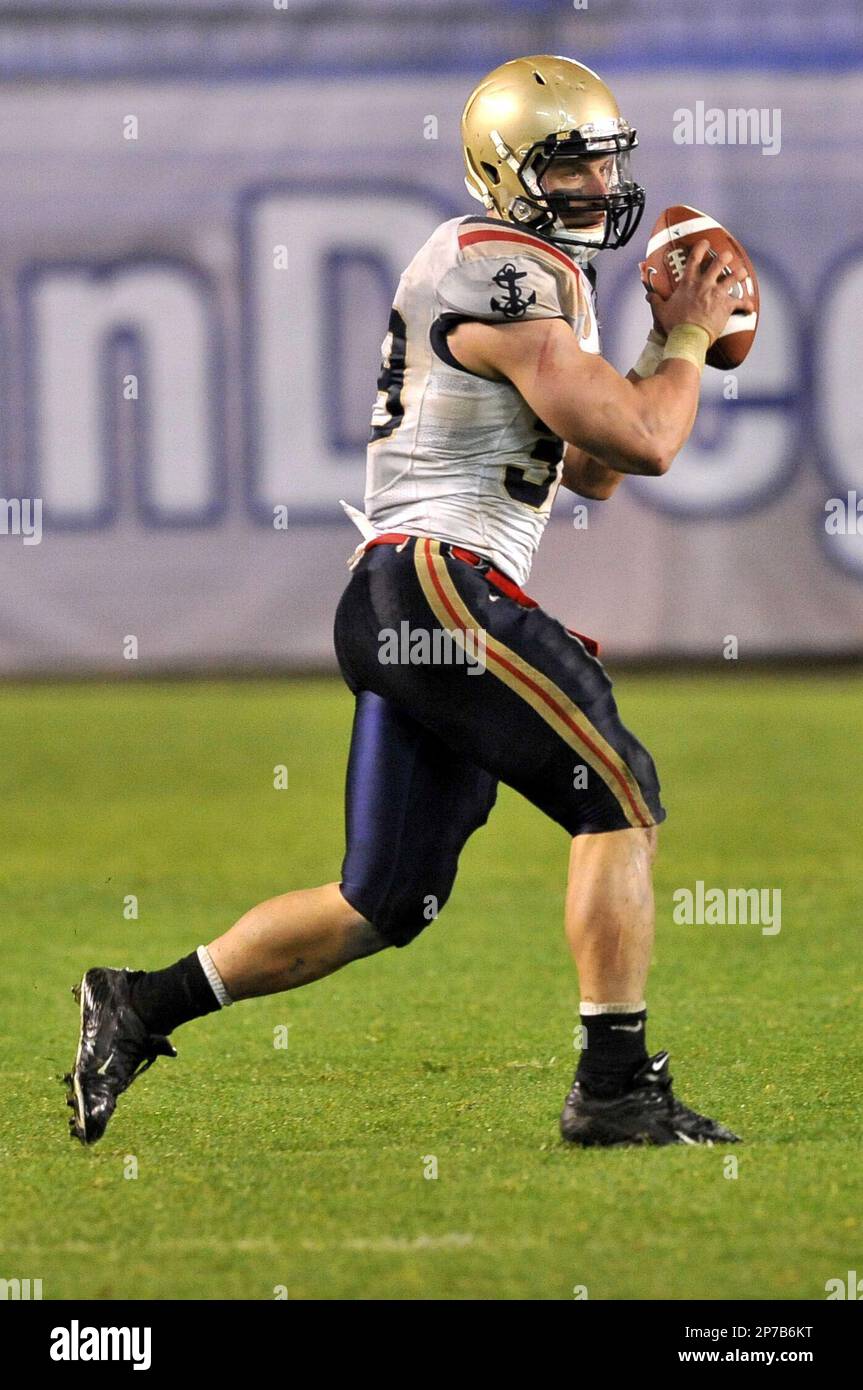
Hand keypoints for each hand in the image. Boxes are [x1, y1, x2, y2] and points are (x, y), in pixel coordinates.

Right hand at [640, 239, 754, 345]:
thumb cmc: (674, 325)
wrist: (688, 338)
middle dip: (725, 257)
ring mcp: (717, 294)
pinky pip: (740, 303)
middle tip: (727, 255)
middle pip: (719, 263)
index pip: (695, 258)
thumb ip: (655, 300)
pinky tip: (749, 307)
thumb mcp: (661, 311)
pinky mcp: (726, 306)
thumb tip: (649, 295)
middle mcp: (705, 284)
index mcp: (689, 283)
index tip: (705, 242)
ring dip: (739, 274)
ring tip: (742, 273)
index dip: (701, 247)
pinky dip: (746, 305)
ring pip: (733, 278)